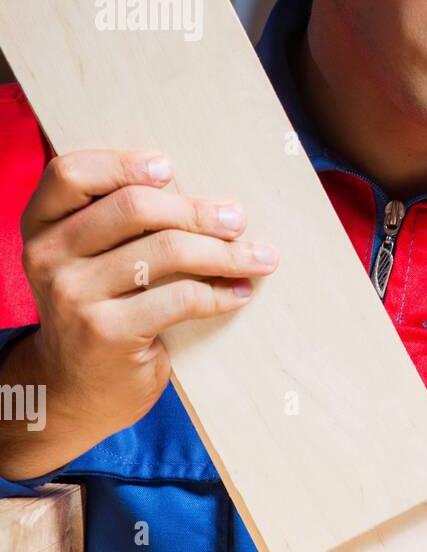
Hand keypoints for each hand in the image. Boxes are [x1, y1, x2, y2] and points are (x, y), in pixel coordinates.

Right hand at [9, 149, 277, 459]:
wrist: (75, 388)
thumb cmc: (99, 307)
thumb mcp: (89, 258)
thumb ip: (118, 221)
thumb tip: (208, 195)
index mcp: (41, 224)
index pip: (71, 173)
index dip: (123, 163)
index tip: (170, 167)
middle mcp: (47, 256)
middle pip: (133, 207)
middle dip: (198, 211)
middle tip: (238, 220)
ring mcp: (73, 296)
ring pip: (166, 250)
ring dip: (225, 253)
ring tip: (260, 257)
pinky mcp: (105, 333)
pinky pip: (179, 298)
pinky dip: (220, 293)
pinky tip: (241, 292)